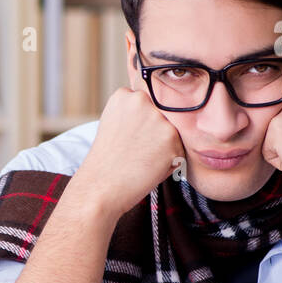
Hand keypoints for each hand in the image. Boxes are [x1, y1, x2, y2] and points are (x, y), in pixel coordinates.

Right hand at [77, 86, 186, 217]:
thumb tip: (161, 114)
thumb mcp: (112, 124)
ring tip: (141, 159)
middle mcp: (141, 101)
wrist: (101, 187)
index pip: (147, 103)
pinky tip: (149, 167)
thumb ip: (134, 113)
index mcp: (124, 95)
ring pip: (172, 132)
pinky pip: (180, 149)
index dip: (141, 123)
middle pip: (162, 115)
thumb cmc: (106, 162)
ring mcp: (158, 118)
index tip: (130, 136)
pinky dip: (170, 161)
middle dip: (155, 131)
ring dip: (164, 146)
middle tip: (136, 150)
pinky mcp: (172, 138)